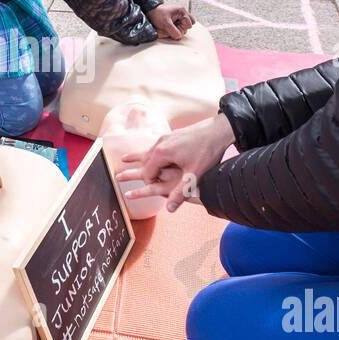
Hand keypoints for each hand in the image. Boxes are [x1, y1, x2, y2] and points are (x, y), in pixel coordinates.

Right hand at [115, 114, 235, 212]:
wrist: (219, 130)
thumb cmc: (207, 152)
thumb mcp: (194, 175)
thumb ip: (180, 192)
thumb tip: (170, 209)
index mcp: (161, 154)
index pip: (148, 174)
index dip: (150, 185)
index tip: (158, 192)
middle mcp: (160, 144)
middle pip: (144, 161)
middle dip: (138, 171)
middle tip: (119, 176)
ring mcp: (165, 137)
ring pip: (149, 152)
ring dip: (139, 159)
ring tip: (124, 159)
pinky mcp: (172, 135)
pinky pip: (156, 146)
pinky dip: (150, 152)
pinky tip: (150, 153)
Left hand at [147, 2, 193, 40]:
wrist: (150, 10)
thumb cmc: (157, 14)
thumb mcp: (165, 24)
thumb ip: (174, 31)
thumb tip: (179, 37)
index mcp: (181, 11)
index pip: (189, 24)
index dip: (181, 28)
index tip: (174, 28)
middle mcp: (181, 12)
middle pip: (187, 25)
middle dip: (180, 28)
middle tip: (171, 27)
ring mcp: (179, 14)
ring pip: (184, 25)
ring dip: (178, 28)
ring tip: (169, 26)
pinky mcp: (175, 17)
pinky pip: (180, 24)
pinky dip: (176, 27)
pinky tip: (170, 26)